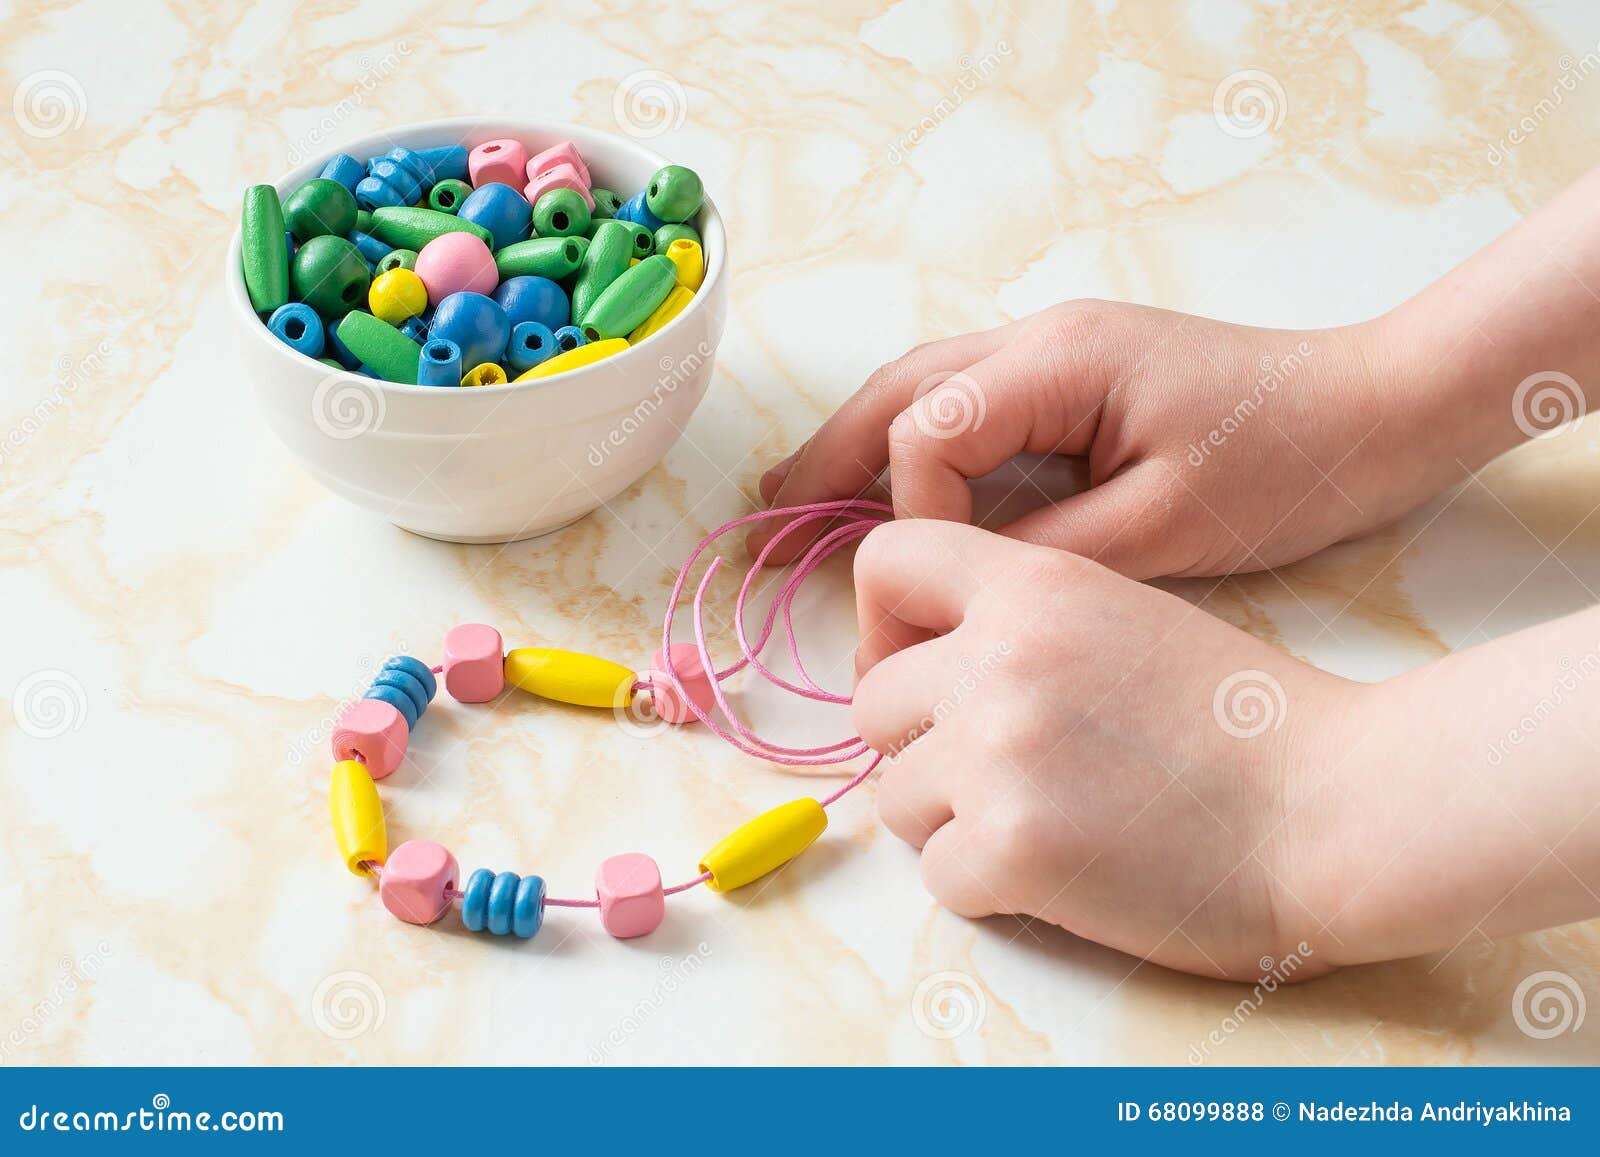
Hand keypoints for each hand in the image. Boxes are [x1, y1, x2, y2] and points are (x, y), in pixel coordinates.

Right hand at [752, 300, 1485, 578]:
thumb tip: (959, 582)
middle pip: (901, 390)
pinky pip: (968, 405)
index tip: (940, 581)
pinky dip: (916, 449)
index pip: (929, 428)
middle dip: (830, 456)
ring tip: (796, 498)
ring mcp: (1057, 351)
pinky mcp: (1077, 378)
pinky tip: (894, 490)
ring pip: (925, 388)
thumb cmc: (1285, 466)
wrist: (1378, 408)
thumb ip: (1047, 556)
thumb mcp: (1165, 528)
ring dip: (859, 445)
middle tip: (764, 517)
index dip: (913, 510)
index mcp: (1058, 362)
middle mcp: (1041, 340)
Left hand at [850, 519, 1360, 978]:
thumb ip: (1023, 626)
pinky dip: (990, 887)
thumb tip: (928, 675)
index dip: (885, 622)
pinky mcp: (1011, 848)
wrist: (1340, 806)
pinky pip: (938, 876)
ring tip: (1051, 823)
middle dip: (920, 745)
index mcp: (1033, 585)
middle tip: (1002, 772)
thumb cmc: (1248, 721)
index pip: (885, 560)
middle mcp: (998, 658)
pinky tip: (1070, 873)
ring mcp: (996, 754)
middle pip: (870, 703)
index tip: (923, 671)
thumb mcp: (1128, 617)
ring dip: (953, 821)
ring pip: (893, 798)